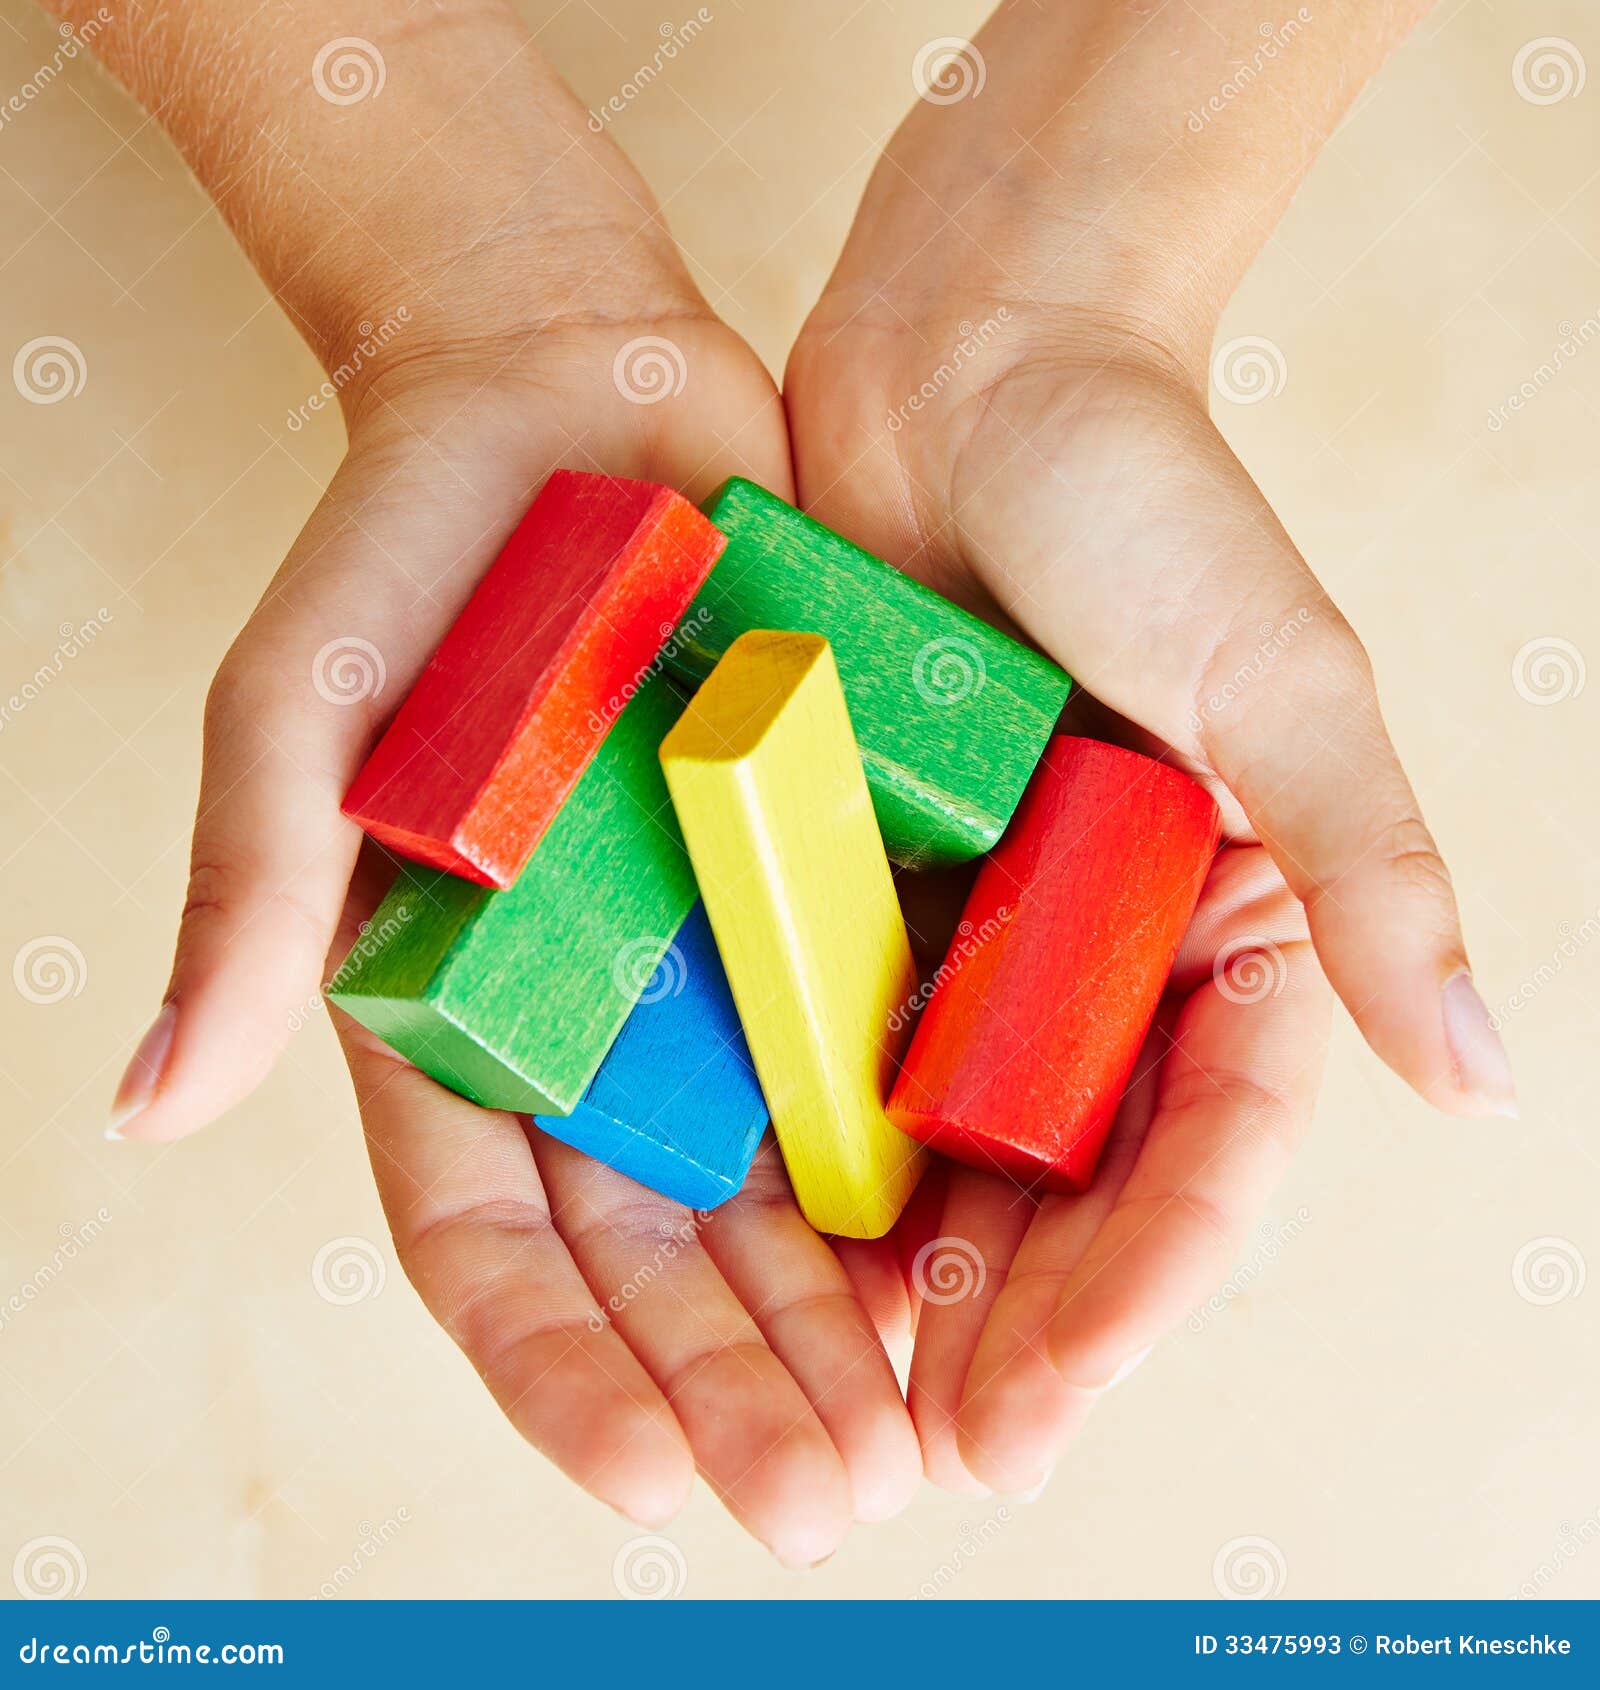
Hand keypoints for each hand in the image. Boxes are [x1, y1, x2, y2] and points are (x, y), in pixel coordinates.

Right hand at [87, 0, 919, 1559]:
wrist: (575, 397)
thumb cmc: (414, 551)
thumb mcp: (304, 710)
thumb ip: (254, 900)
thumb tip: (152, 1109)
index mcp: (452, 1015)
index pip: (491, 1243)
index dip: (561, 1369)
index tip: (648, 1485)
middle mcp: (588, 1020)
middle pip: (656, 1255)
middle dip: (727, 1386)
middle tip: (823, 1503)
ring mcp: (709, 966)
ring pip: (774, 1187)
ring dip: (832, 1323)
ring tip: (908, 1440)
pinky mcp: (817, 890)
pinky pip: (869, 1047)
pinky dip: (915, 1164)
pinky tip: (978, 1263)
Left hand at [783, 0, 1507, 1488]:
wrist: (972, 353)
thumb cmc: (1146, 493)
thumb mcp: (1284, 679)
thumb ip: (1369, 874)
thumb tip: (1479, 1076)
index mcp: (1223, 924)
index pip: (1197, 1154)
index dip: (1127, 1299)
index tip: (1034, 1418)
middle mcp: (1094, 947)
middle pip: (1060, 1181)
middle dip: (1004, 1324)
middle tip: (923, 1455)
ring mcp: (967, 918)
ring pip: (935, 1138)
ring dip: (889, 1274)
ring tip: (831, 1401)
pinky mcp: (849, 869)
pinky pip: (822, 1027)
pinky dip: (795, 1136)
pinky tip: (742, 1241)